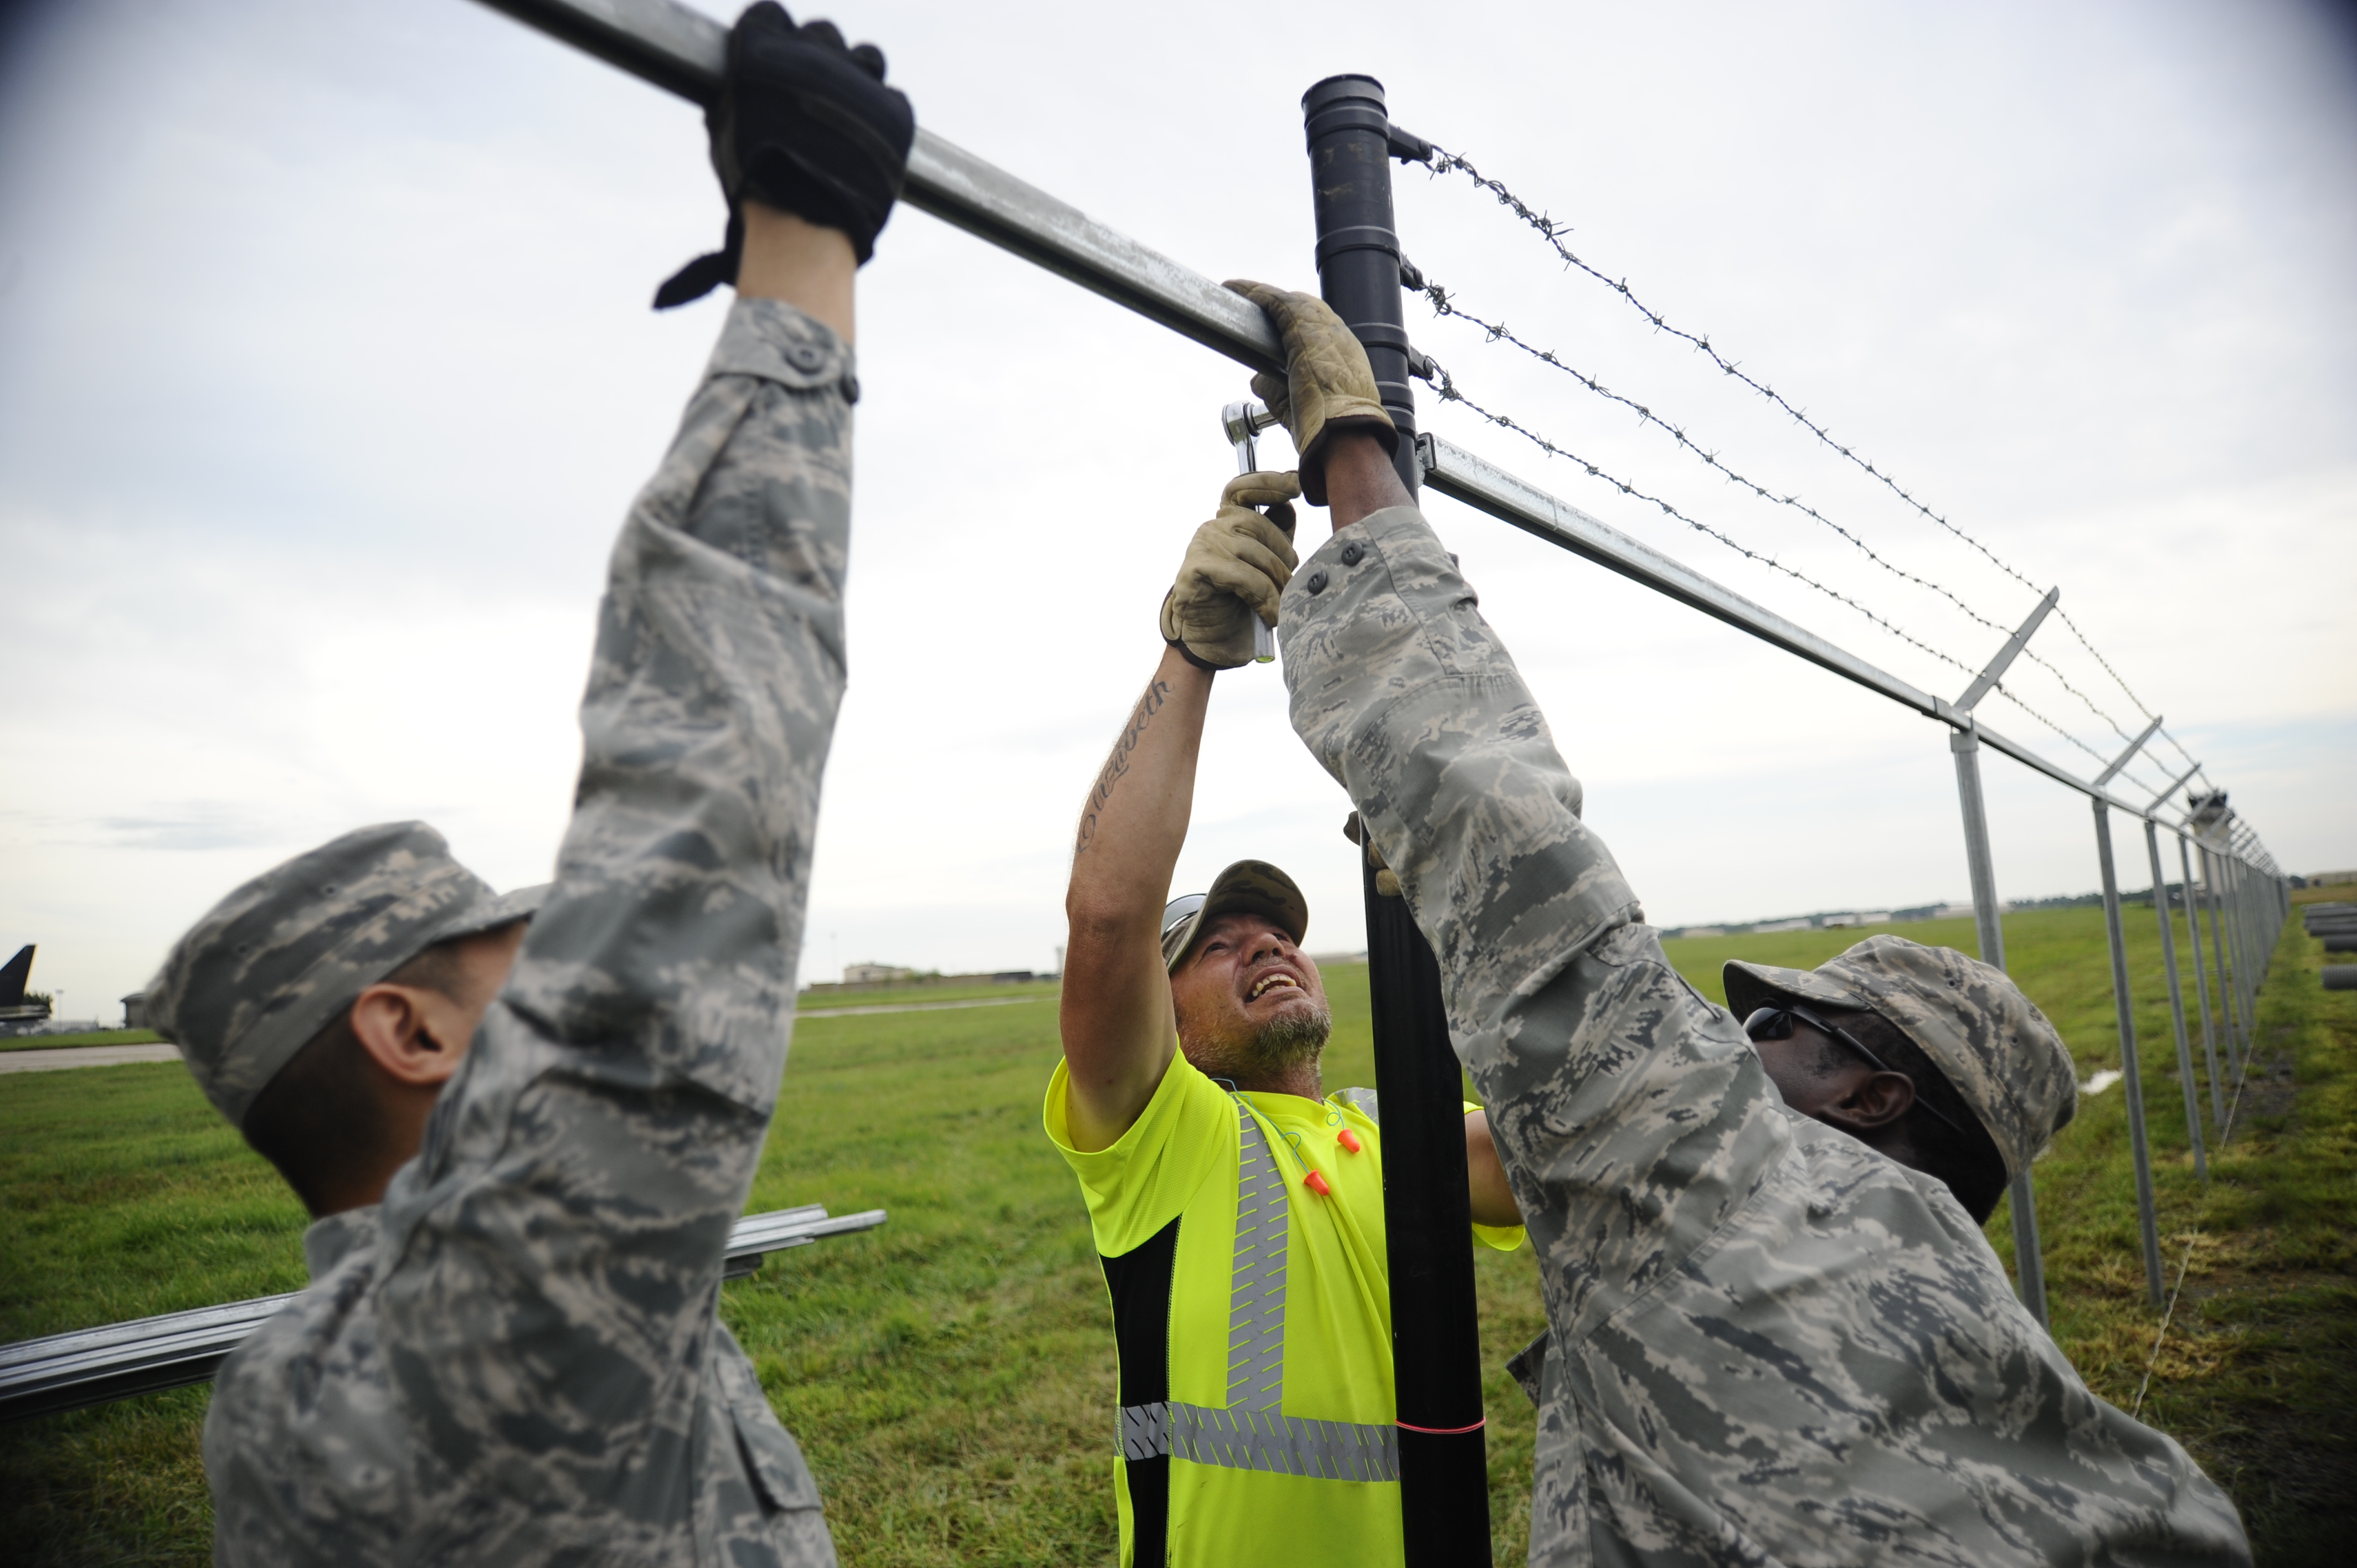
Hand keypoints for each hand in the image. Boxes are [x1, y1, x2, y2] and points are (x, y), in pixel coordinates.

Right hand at [655, 4, 915, 308]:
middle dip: (816, 55)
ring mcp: (859, 79)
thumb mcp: (724, 130)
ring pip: (866, 56)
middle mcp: (816, 52)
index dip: (772, 38)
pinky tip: (871, 136)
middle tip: (812, 89)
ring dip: (857, 74)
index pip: (771, 14)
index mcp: (768, 48)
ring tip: (849, 106)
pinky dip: (884, 113)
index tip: (773, 59)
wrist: (803, 219)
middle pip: (823, 33)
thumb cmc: (752, 181)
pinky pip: (893, 99)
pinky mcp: (894, 111)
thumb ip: (734, 98)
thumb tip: (733, 93)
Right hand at [1159, 471, 1301, 669]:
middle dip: (1283, 555)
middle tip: (1290, 585)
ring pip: (1252, 551)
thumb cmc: (1241, 602)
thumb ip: (1276, 536)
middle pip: (1257, 524)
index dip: (1268, 482)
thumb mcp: (1266, 564)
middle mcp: (1213, 528)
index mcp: (1229, 521)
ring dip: (1275, 581)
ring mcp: (1201, 546)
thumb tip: (1288, 507)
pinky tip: (1270, 614)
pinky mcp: (1196, 569)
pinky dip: (1262, 596)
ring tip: (1282, 604)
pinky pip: (1240, 575)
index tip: (1294, 484)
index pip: (1243, 488)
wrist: (1215, 640)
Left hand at [1224, 281, 1394, 505]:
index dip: (1296, 328)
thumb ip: (1279, 389)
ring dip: (1263, 295)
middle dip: (1279, 307)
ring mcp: (1325, 327)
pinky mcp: (1305, 323)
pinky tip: (1235, 288)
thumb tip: (1256, 379)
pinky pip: (1276, 301)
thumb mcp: (1301, 406)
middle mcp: (1340, 336)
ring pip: (1290, 302)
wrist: (1345, 430)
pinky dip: (1254, 293)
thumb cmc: (1329, 428)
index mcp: (1346, 357)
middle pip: (1305, 311)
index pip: (1319, 332)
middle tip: (1255, 304)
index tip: (1279, 328)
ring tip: (1240, 290)